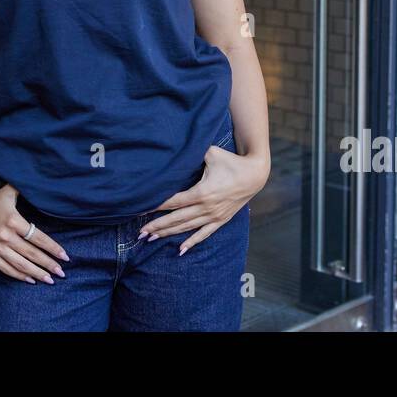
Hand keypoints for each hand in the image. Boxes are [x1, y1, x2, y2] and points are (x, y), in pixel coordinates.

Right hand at [0, 183, 69, 284]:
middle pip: (31, 254)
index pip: (38, 238)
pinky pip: (6, 268)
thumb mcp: (10, 191)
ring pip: (20, 264)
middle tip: (61, 272)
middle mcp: (6, 236)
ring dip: (36, 273)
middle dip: (48, 264)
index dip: (52, 248)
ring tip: (50, 280)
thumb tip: (44, 183)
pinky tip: (31, 280)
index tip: (64, 256)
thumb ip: (27, 188)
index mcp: (14, 221)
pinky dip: (19, 276)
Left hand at [138, 146, 268, 254]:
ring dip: (169, 233)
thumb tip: (177, 146)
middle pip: (176, 218)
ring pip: (187, 227)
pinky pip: (204, 233)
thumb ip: (194, 152)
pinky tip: (181, 250)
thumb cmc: (231, 161)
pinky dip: (192, 242)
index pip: (174, 202)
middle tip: (140, 233)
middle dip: (157, 225)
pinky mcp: (221, 220)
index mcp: (202, 192)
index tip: (142, 211)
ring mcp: (214, 216)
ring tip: (152, 238)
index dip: (157, 207)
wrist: (255, 175)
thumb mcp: (212, 153)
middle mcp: (206, 207)